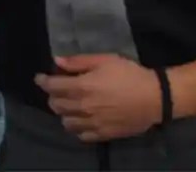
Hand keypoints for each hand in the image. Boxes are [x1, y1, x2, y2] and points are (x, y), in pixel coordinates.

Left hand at [35, 54, 162, 142]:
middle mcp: (83, 107)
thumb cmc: (130, 75)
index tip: (40, 78)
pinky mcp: (102, 134)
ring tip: (69, 105)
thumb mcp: (105, 60)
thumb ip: (78, 62)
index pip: (52, 86)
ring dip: (63, 112)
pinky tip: (80, 120)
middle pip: (55, 105)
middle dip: (52, 96)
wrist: (155, 98)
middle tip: (58, 89)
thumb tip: (56, 61)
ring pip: (65, 122)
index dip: (42, 81)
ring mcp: (91, 123)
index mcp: (82, 86)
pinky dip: (76, 127)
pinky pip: (80, 135)